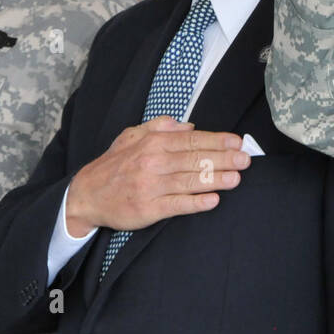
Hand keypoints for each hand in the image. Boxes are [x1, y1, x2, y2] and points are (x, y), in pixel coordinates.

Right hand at [65, 117, 248, 234]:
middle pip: (196, 159)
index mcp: (153, 142)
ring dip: (216, 179)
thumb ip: (160, 126)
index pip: (192, 139)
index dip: (217, 140)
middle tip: (246, 159)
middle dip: (224, 159)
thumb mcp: (132, 134)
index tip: (237, 142)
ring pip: (190, 181)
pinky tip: (213, 200)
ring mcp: (152, 186)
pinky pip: (177, 205)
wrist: (87, 194)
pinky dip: (196, 203)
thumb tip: (189, 125)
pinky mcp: (149, 209)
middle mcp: (154, 162)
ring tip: (237, 178)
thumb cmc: (114, 164)